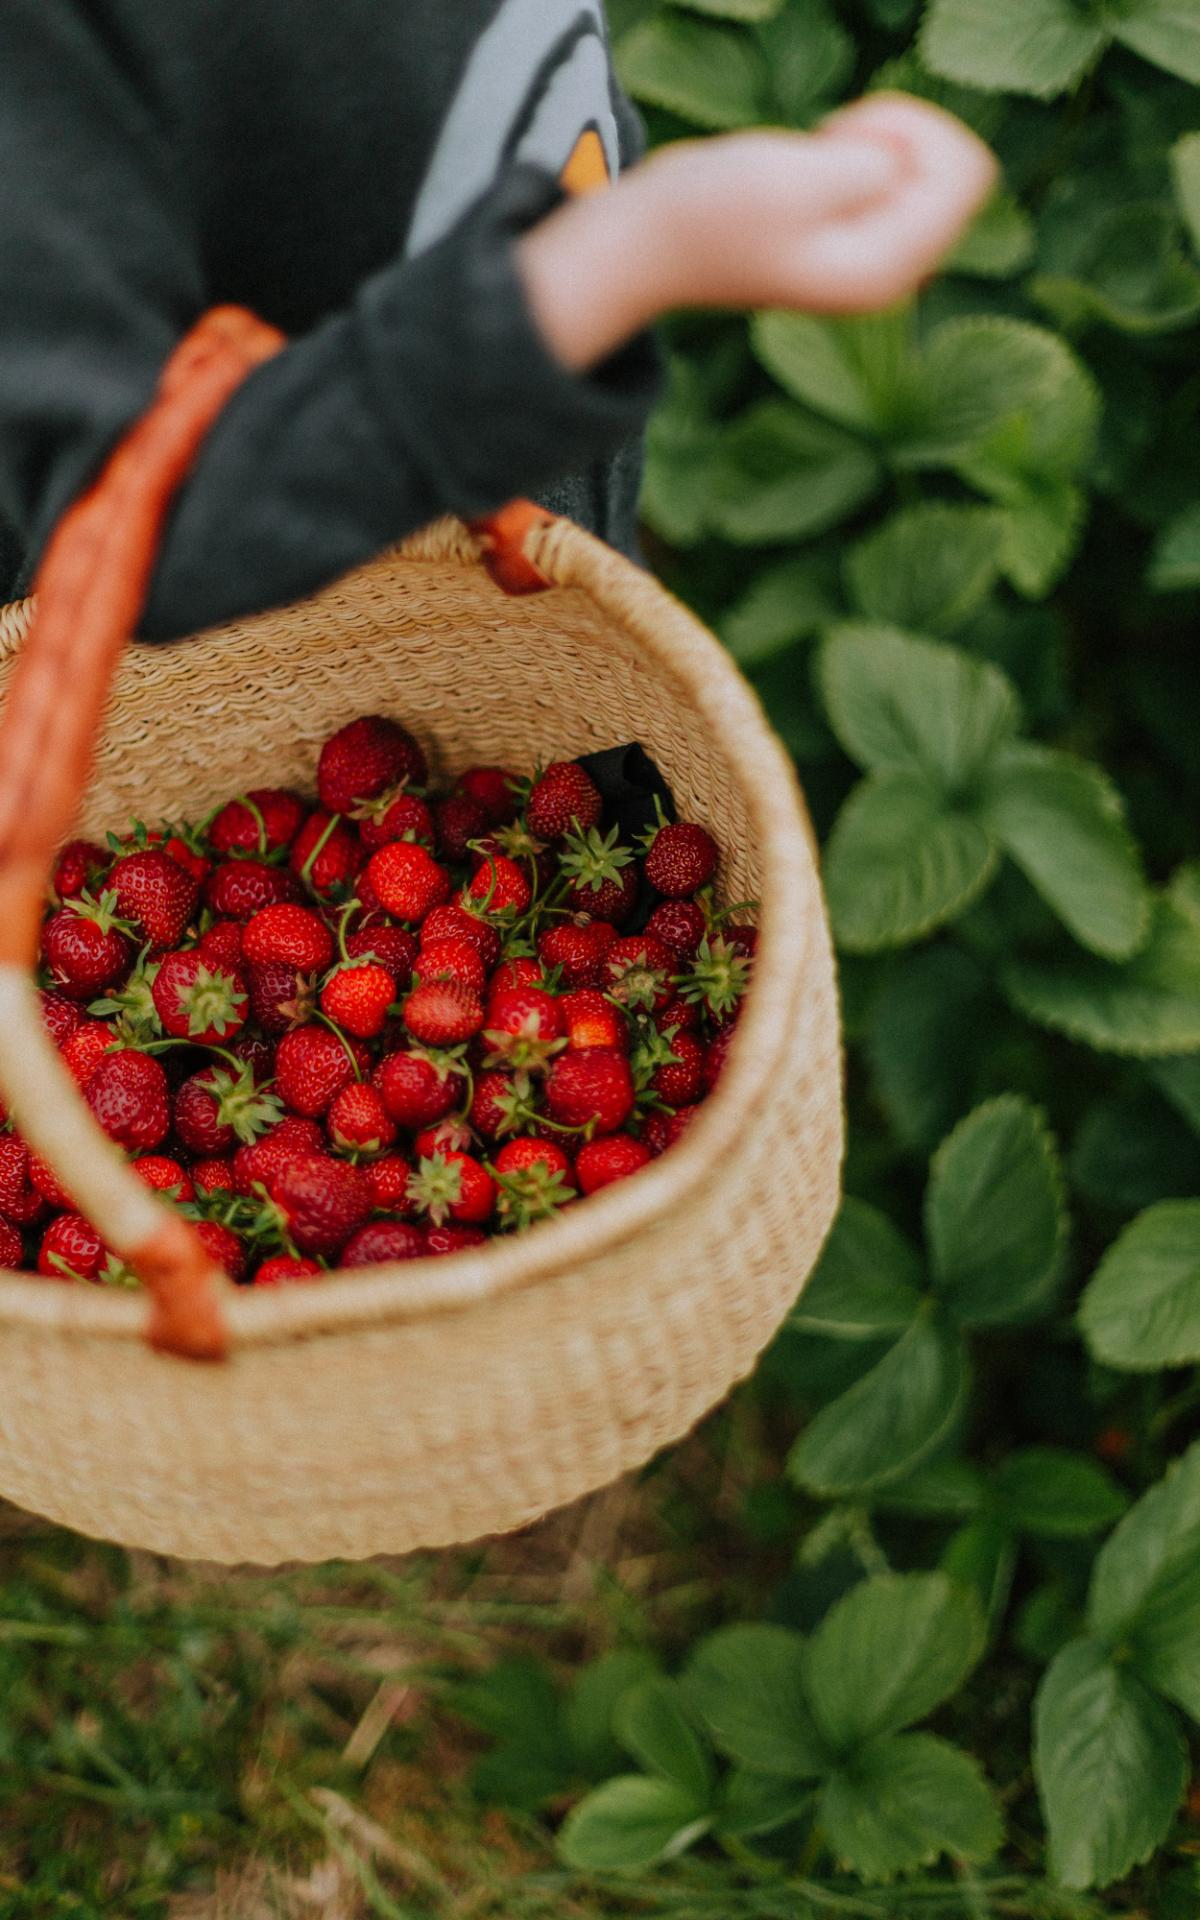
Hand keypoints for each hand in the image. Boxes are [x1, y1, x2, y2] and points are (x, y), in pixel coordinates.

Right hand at [518, 93, 996, 370]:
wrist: (651, 243)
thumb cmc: (713, 212)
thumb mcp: (802, 174)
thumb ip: (874, 166)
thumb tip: (901, 167)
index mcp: (886, 269)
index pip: (964, 174)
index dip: (917, 127)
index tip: (849, 131)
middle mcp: (888, 273)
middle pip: (951, 168)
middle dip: (899, 132)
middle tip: (829, 140)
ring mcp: (867, 256)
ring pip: (920, 166)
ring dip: (872, 138)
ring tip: (812, 154)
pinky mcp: (845, 234)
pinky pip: (886, 172)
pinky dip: (855, 149)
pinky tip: (808, 164)